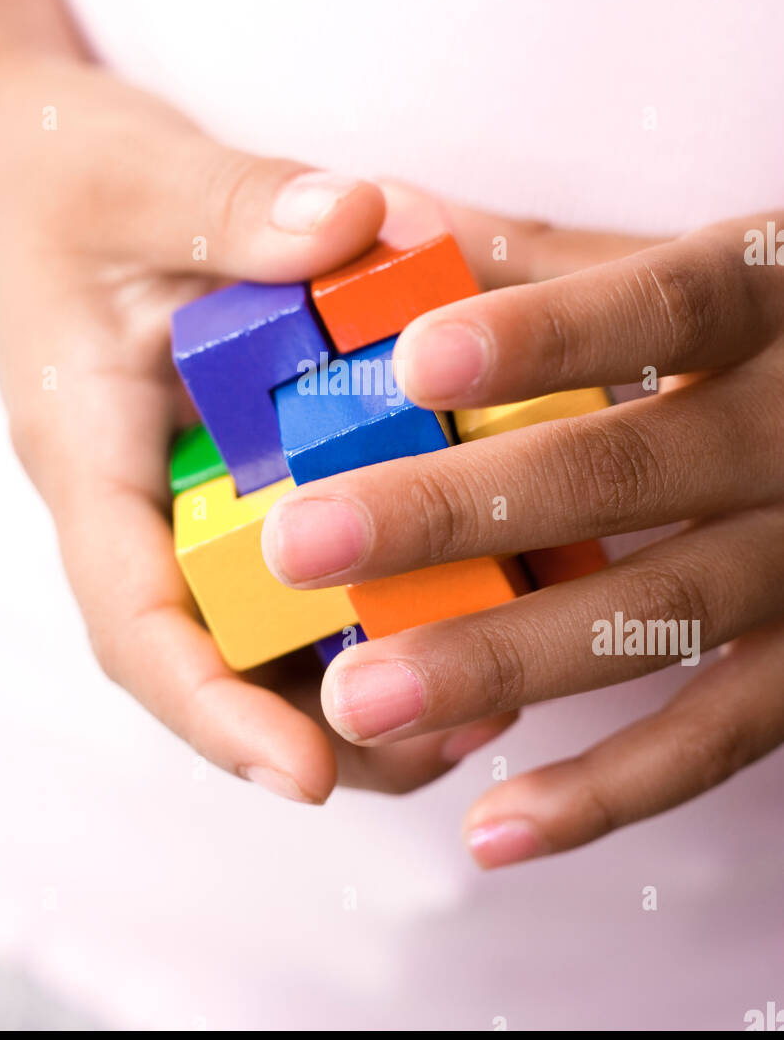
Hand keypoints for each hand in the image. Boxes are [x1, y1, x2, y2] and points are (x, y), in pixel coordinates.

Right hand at [0, 53, 528, 801]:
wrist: (32, 165)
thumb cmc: (63, 176)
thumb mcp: (140, 179)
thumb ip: (238, 203)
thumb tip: (364, 222)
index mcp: (89, 456)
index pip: (131, 611)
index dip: (211, 706)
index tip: (305, 774)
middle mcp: (144, 502)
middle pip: (217, 660)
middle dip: (325, 720)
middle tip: (456, 733)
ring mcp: (197, 491)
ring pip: (269, 625)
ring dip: (370, 669)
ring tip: (491, 689)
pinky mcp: (246, 462)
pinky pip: (311, 545)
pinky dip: (386, 574)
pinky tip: (480, 571)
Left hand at [261, 210, 783, 859]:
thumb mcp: (707, 263)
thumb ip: (553, 257)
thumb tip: (381, 215)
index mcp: (774, 302)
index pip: (662, 307)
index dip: (544, 336)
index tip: (411, 363)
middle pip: (629, 473)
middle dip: (457, 513)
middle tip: (304, 544)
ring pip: (661, 620)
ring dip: (502, 661)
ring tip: (359, 693)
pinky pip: (720, 740)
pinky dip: (610, 792)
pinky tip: (492, 824)